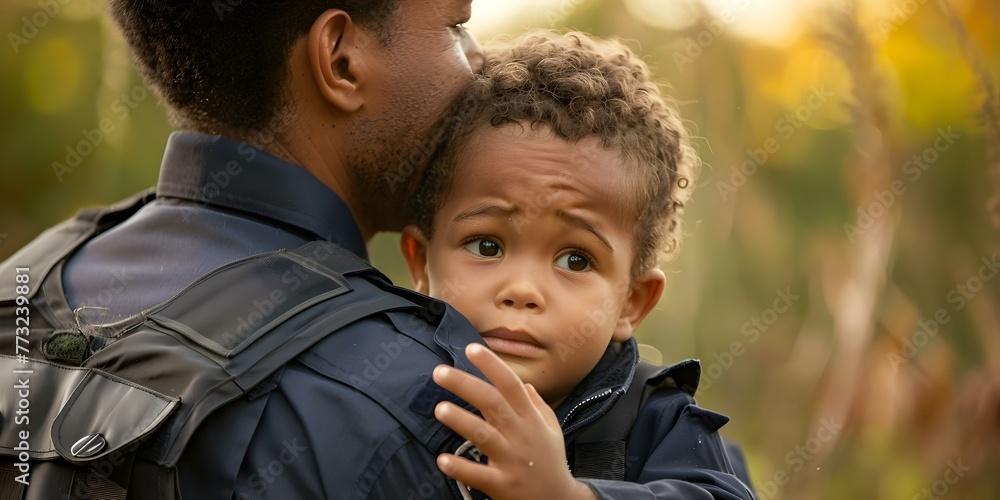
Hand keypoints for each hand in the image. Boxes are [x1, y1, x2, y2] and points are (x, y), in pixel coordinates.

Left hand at [433, 343, 596, 499]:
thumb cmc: (550, 460)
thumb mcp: (550, 429)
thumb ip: (536, 405)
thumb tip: (523, 384)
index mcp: (530, 418)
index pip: (510, 384)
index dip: (491, 365)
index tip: (471, 348)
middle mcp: (520, 435)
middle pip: (492, 403)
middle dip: (465, 385)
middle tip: (439, 372)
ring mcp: (511, 460)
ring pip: (483, 436)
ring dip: (461, 421)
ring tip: (439, 409)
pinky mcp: (501, 484)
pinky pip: (478, 474)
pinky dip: (460, 467)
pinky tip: (442, 460)